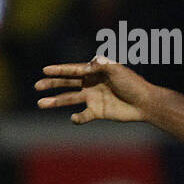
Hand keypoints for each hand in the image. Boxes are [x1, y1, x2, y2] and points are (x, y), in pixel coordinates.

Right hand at [35, 57, 150, 122]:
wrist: (146, 103)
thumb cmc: (133, 84)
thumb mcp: (117, 71)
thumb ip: (101, 66)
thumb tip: (86, 65)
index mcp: (95, 72)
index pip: (73, 70)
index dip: (59, 70)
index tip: (45, 70)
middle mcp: (91, 84)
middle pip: (67, 83)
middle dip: (52, 84)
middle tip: (37, 86)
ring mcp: (93, 98)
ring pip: (69, 99)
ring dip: (55, 101)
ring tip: (41, 104)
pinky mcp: (98, 111)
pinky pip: (83, 115)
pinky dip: (77, 118)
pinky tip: (75, 118)